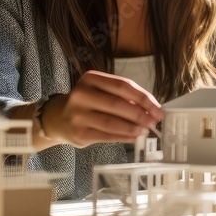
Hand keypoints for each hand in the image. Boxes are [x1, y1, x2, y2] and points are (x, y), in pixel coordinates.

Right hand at [40, 70, 162, 146]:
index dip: (143, 97)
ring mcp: (78, 115)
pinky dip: (124, 137)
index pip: (122, 86)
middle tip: (154, 121)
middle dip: (141, 114)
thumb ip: (123, 96)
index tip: (157, 108)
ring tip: (146, 130)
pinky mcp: (79, 133)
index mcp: (90, 78)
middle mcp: (81, 94)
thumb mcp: (101, 91)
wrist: (59, 118)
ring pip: (112, 122)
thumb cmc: (87, 102)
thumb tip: (150, 109)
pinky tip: (134, 137)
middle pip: (118, 104)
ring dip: (133, 127)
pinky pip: (107, 136)